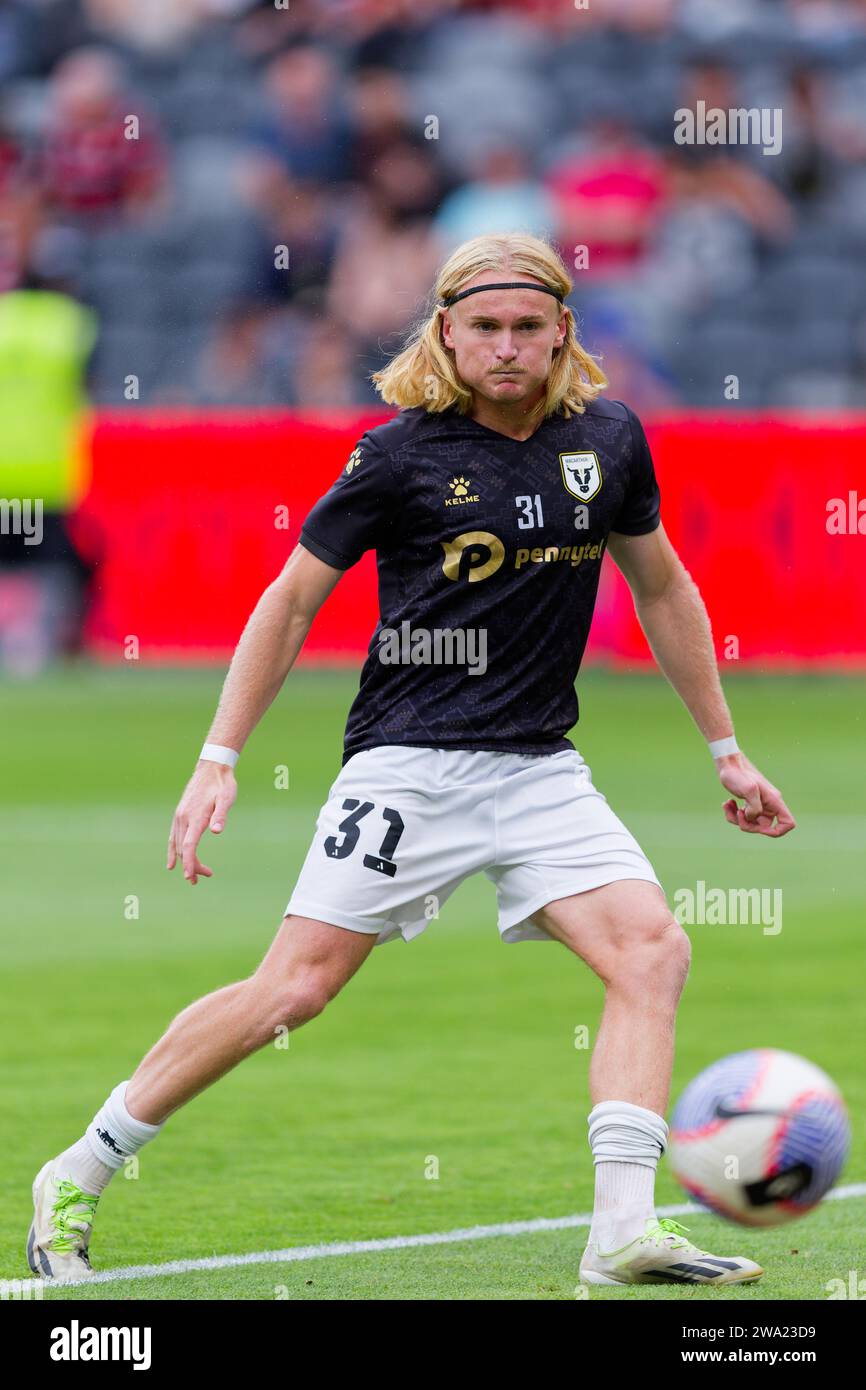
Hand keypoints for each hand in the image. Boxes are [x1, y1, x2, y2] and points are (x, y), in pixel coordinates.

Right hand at [167, 761, 237, 883]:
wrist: (211, 768)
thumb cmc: (222, 785)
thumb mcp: (227, 798)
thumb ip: (221, 815)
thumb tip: (216, 831)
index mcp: (195, 817)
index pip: (189, 845)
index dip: (190, 863)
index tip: (190, 877)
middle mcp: (183, 818)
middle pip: (183, 849)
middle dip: (192, 866)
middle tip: (206, 876)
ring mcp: (179, 816)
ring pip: (177, 844)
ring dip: (184, 861)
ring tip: (192, 877)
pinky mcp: (179, 814)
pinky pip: (173, 837)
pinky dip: (173, 851)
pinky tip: (173, 862)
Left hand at [718, 753, 795, 837]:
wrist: (728, 764)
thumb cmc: (738, 774)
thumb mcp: (748, 789)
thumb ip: (754, 807)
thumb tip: (752, 817)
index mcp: (774, 801)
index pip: (788, 823)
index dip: (776, 831)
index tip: (760, 828)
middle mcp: (769, 804)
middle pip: (764, 827)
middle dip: (748, 825)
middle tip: (737, 813)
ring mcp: (759, 804)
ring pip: (751, 823)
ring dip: (737, 819)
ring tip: (728, 804)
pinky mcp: (749, 803)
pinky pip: (743, 817)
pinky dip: (733, 814)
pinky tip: (727, 803)